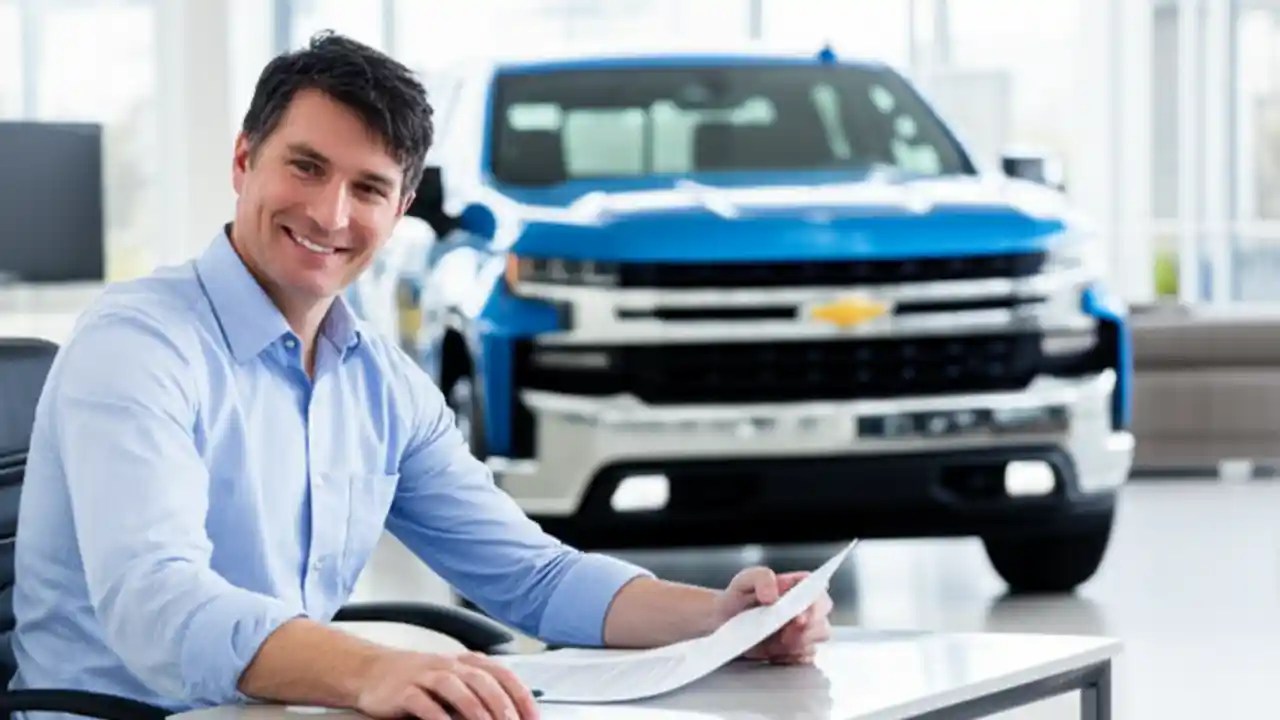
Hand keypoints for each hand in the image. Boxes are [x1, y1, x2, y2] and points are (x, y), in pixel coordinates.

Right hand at [354, 649, 538, 719]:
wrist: (371, 671)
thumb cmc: (418, 679)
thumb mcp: (452, 680)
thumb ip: (477, 692)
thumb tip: (508, 713)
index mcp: (465, 662)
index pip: (501, 673)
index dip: (520, 694)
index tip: (533, 717)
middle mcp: (448, 665)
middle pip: (481, 680)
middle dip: (501, 704)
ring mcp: (425, 675)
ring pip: (455, 687)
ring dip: (475, 709)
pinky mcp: (404, 690)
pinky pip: (423, 702)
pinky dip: (437, 715)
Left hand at [711, 567, 832, 664]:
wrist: (725, 622)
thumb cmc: (739, 597)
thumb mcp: (744, 580)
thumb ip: (760, 577)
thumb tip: (773, 595)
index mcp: (798, 586)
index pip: (818, 590)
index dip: (814, 605)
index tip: (799, 617)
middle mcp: (806, 607)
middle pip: (822, 619)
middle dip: (808, 630)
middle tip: (785, 635)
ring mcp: (804, 630)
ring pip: (817, 639)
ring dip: (800, 643)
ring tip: (778, 643)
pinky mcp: (798, 650)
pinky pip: (807, 657)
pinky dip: (793, 657)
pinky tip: (776, 654)